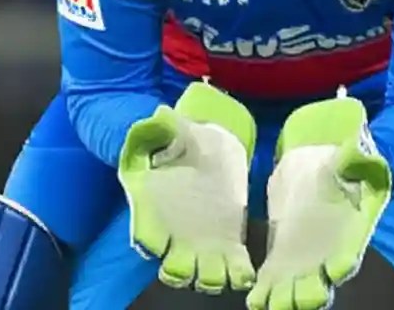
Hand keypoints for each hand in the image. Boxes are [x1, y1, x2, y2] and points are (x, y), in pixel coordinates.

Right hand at [118, 82, 257, 293]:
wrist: (209, 150)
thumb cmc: (186, 145)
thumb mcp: (175, 133)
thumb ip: (166, 128)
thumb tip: (161, 113)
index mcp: (156, 211)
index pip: (147, 236)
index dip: (151, 244)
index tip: (158, 246)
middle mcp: (176, 236)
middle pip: (173, 267)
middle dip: (181, 271)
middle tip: (193, 268)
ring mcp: (202, 244)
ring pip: (201, 276)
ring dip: (210, 279)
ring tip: (221, 277)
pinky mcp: (228, 243)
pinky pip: (232, 267)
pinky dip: (239, 275)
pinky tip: (246, 273)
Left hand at [247, 96, 391, 309]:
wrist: (310, 168)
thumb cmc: (332, 165)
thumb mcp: (345, 159)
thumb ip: (352, 159)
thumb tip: (358, 148)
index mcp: (349, 231)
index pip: (349, 252)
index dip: (343, 263)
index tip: (337, 268)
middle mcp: (329, 256)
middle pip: (323, 286)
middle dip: (313, 294)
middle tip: (304, 297)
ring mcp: (304, 264)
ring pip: (297, 294)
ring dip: (287, 301)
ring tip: (274, 303)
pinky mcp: (280, 262)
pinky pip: (272, 286)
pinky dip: (263, 295)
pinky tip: (254, 298)